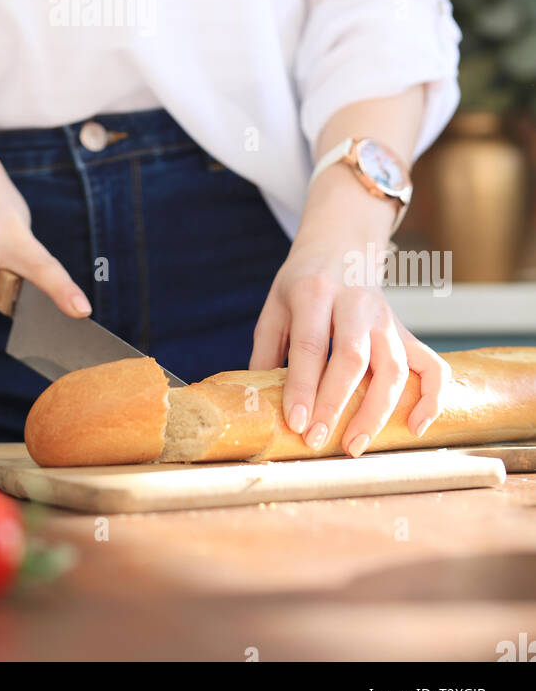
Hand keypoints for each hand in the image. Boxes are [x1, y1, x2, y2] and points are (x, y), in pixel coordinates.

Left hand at [249, 241, 452, 455]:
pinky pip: (432, 366)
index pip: (310, 343)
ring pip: (393, 367)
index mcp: (314, 292)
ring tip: (355, 445)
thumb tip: (258, 403)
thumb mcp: (275, 305)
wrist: (341, 246)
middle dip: (335, 404)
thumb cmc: (302, 284)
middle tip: (318, 440)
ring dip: (377, 412)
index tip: (296, 423)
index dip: (302, 386)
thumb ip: (266, 351)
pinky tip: (415, 427)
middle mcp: (355, 303)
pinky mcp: (406, 332)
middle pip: (352, 356)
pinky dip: (431, 398)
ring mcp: (386, 318)